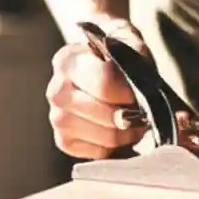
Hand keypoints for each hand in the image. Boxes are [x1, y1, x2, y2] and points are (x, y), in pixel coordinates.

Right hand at [45, 18, 147, 158]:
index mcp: (68, 61)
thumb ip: (136, 56)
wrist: (106, 75)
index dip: (128, 93)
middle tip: (141, 113)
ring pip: (104, 136)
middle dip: (129, 116)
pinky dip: (115, 147)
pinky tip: (117, 132)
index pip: (104, 83)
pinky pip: (99, 152)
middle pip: (104, 113)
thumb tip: (140, 88)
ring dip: (126, 133)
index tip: (138, 95)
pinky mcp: (64, 141)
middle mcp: (57, 90)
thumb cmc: (119, 60)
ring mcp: (57, 118)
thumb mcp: (130, 45)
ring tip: (133, 123)